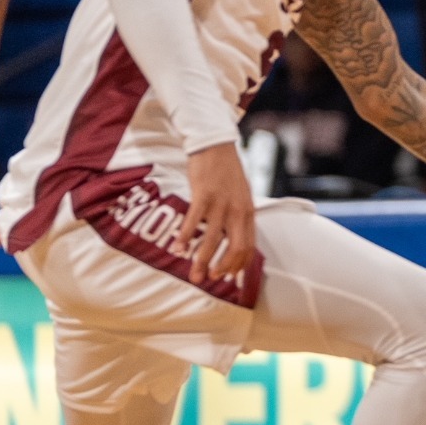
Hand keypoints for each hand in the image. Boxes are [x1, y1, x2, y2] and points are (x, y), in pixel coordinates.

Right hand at [178, 141, 255, 279]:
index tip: (228, 276)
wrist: (216, 145)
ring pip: (212, 239)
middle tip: (211, 279)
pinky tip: (176, 249)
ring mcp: (221, 203)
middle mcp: (237, 210)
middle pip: (235, 247)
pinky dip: (184, 238)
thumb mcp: (241, 194)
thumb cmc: (226, 171)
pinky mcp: (203, 195)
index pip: (249, 246)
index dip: (238, 264)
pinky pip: (193, 222)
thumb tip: (233, 235)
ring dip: (202, 260)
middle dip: (224, 268)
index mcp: (248, 212)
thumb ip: (238, 215)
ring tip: (194, 275)